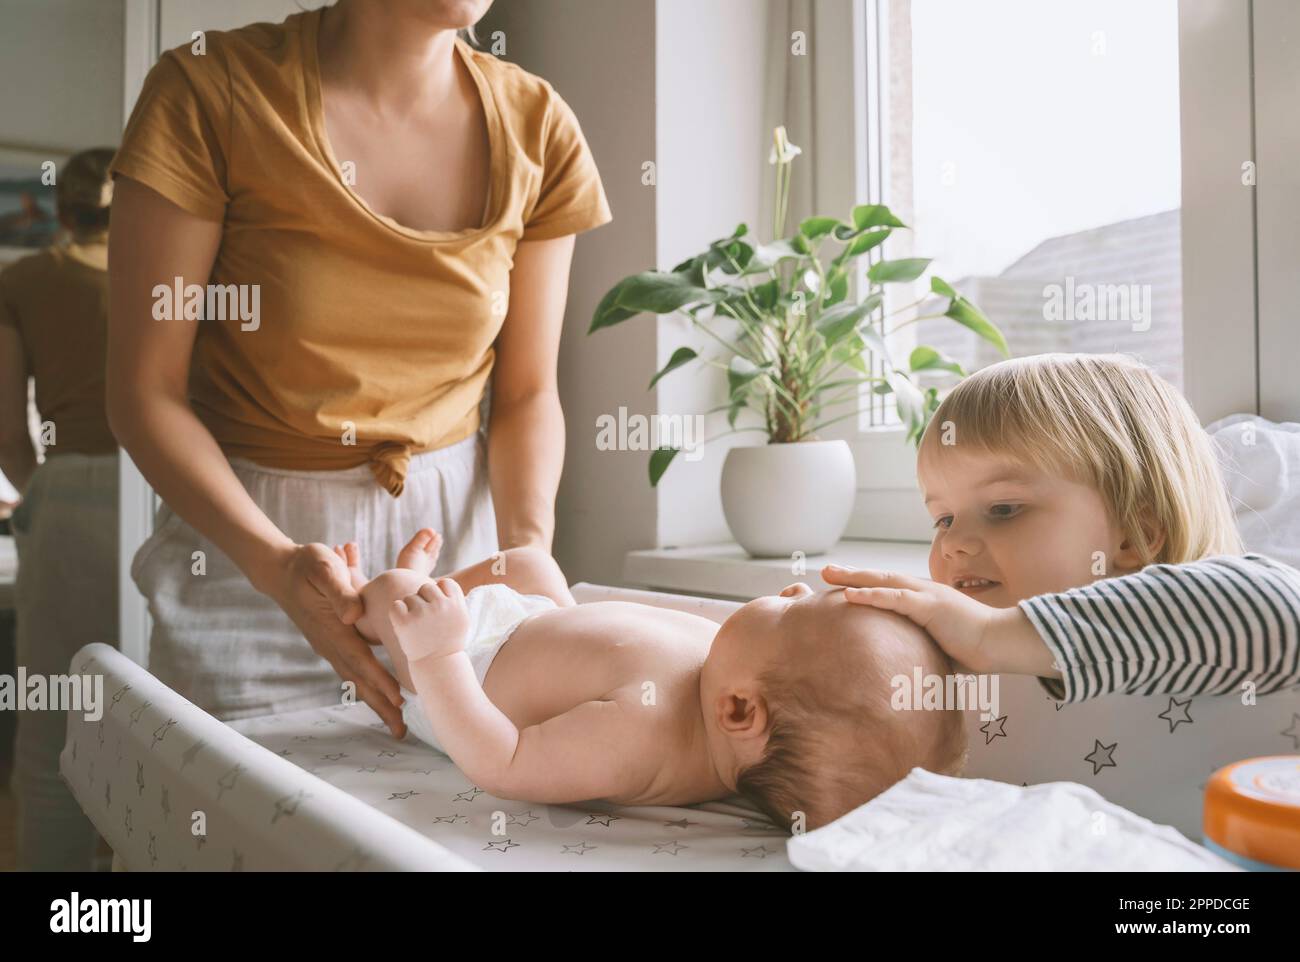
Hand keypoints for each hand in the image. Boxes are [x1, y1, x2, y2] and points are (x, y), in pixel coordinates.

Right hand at [263, 542, 406, 737]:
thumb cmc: (308, 565)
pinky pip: (352, 670)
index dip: (380, 679)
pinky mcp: (331, 643)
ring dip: (375, 701)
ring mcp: (329, 646)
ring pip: (356, 679)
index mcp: (333, 628)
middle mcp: (331, 643)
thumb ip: (339, 590)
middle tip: (401, 731)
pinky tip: (379, 695)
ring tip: (395, 722)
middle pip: (359, 679)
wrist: (281, 570)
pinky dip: (367, 686)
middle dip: (381, 705)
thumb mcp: (324, 568)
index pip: (360, 659)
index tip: (399, 699)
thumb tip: (354, 614)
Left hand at [388, 577, 470, 663]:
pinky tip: (405, 626)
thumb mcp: (462, 620)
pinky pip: (396, 605)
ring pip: (410, 597)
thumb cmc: (449, 642)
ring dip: (411, 609)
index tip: (439, 609)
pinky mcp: (404, 622)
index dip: (440, 594)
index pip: (446, 583)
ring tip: (418, 627)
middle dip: (424, 600)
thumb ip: (454, 600)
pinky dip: (397, 614)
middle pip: (426, 588)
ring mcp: (422, 613)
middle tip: (427, 621)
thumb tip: (439, 582)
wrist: (437, 666)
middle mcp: (441, 606)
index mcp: (456, 604)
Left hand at [821, 565, 998, 672]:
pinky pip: (896, 598)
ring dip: (854, 577)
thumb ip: (920, 651)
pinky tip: (850, 594)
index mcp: (924, 601)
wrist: (1002, 644)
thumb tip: (905, 671)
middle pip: (880, 579)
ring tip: (829, 575)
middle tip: (826, 572)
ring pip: (883, 582)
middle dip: (851, 574)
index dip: (864, 585)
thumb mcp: (940, 648)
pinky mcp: (931, 606)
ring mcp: (927, 597)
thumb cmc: (976, 650)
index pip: (888, 588)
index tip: (841, 585)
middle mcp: (923, 593)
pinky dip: (872, 595)